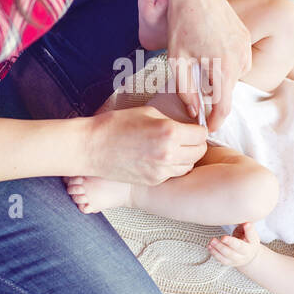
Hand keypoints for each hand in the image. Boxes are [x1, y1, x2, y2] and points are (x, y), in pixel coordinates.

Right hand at [85, 105, 207, 184]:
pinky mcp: (152, 181)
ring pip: (188, 166)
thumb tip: (187, 127)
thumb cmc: (115, 125)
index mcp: (169, 132)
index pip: (201, 134)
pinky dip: (171, 167)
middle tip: (185, 138)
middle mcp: (168, 153)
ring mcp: (160, 170)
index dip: (198, 130)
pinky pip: (173, 174)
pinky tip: (159, 158)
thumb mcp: (148, 113)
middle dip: (195, 144)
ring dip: (185, 157)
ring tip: (172, 148)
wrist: (92, 147)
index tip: (192, 129)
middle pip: (199, 152)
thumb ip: (171, 121)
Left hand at [167, 0, 250, 131]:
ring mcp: (245, 47)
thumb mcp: (177, 61)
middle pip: (229, 90)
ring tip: (200, 65)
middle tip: (194, 89)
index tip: (209, 128)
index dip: (216, 121)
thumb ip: (186, 90)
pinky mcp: (245, 37)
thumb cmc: (182, 24)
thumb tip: (194, 112)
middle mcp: (241, 59)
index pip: (224, 106)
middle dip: (213, 95)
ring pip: (235, 75)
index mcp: (224, 68)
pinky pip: (239, 60)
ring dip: (220, 78)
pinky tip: (210, 51)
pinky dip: (226, 63)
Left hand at [208, 221, 260, 267]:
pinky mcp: (229, 262)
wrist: (248, 256)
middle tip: (223, 237)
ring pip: (227, 256)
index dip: (249, 230)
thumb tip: (244, 221)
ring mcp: (237, 259)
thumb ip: (247, 228)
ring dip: (219, 248)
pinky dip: (214, 253)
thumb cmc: (247, 241)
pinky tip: (210, 246)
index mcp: (252, 244)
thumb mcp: (250, 234)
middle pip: (238, 249)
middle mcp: (245, 253)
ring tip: (212, 241)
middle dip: (230, 243)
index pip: (251, 237)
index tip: (246, 224)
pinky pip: (221, 259)